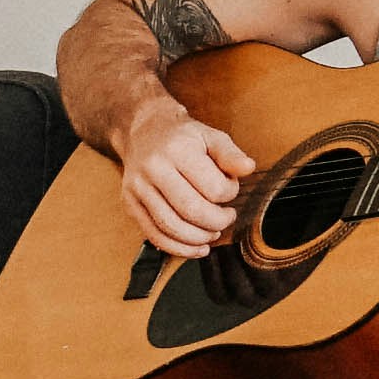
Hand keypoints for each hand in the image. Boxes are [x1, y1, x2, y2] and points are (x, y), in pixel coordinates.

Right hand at [117, 105, 255, 257]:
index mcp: (178, 150)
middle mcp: (154, 168)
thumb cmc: (182, 136)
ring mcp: (138, 188)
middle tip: (226, 218)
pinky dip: (177, 248)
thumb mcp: (210, 136)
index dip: (230, 195)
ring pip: (171, 227)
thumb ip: (230, 154)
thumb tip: (248, 168)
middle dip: (216, 222)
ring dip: (198, 239)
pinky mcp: (129, 204)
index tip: (230, 190)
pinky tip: (195, 247)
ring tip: (213, 234)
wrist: (142, 131)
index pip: (213, 188)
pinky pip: (154, 234)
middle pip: (191, 211)